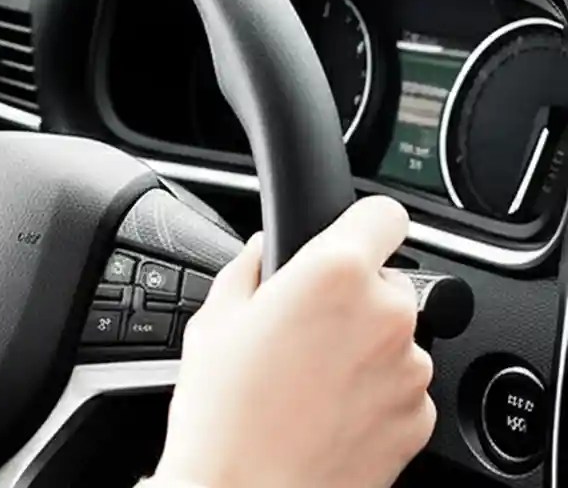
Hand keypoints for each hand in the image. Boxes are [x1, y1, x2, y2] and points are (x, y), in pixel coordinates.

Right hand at [151, 196, 433, 487]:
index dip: (361, 225)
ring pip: (394, 338)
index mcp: (333, 274)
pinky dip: (374, 394)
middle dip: (352, 298)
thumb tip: (262, 251)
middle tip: (303, 331)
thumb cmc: (222, 414)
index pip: (383, 215)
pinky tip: (325, 412)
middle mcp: (385, 315)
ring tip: (308, 381)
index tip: (346, 240)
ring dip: (363, 348)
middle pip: (386, 282)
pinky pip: (401, 387)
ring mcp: (409, 371)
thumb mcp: (213, 322)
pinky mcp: (419, 418)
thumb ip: (248, 269)